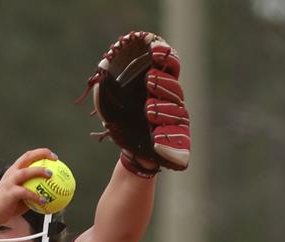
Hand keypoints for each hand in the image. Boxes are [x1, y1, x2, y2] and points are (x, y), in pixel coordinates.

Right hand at [0, 148, 58, 217]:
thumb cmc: (7, 205)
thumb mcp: (22, 197)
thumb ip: (33, 192)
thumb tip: (50, 195)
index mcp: (14, 171)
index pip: (27, 156)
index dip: (41, 153)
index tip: (53, 157)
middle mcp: (12, 173)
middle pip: (27, 157)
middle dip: (41, 154)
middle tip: (54, 159)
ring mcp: (10, 182)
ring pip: (26, 171)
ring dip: (39, 171)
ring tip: (50, 174)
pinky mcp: (10, 192)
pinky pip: (25, 192)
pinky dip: (35, 196)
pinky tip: (44, 201)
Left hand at [84, 31, 189, 175]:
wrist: (128, 149)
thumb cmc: (121, 119)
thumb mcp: (108, 101)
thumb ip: (106, 85)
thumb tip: (103, 66)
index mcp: (160, 84)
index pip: (170, 64)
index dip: (166, 55)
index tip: (154, 49)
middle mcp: (171, 100)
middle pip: (176, 88)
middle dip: (164, 82)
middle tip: (149, 80)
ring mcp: (176, 121)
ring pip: (179, 112)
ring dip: (164, 109)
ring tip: (149, 110)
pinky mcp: (178, 143)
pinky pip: (181, 141)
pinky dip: (169, 141)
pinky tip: (156, 139)